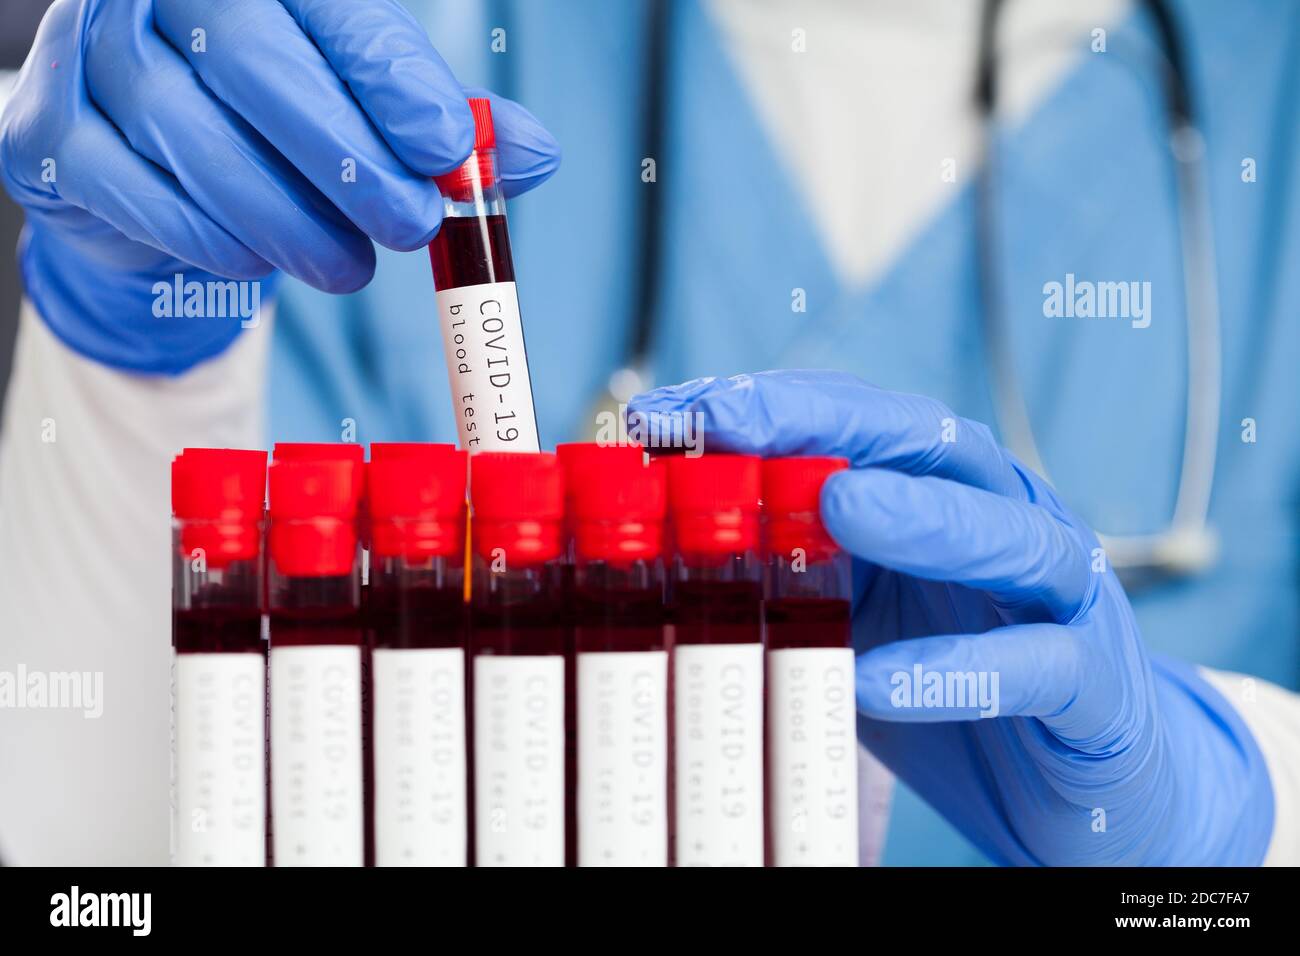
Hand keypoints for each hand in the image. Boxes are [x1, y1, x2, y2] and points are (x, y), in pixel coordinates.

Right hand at [0, 0, 559, 371]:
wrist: (151, 168)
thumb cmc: (273, 128)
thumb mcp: (367, 114)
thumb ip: (441, 130)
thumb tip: (533, 155)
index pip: (332, 10)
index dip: (392, 79)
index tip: (447, 149)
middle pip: (258, 65)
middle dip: (347, 160)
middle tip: (409, 226)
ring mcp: (91, 53)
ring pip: (198, 141)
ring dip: (287, 221)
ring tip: (347, 268)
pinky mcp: (49, 134)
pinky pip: (136, 195)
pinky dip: (208, 240)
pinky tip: (253, 262)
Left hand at [630, 370, 1271, 864]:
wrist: (1076, 774)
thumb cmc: (946, 670)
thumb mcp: (853, 608)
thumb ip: (788, 565)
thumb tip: (657, 538)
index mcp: (939, 490)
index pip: (852, 421)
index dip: (762, 407)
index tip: (663, 415)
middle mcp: (1004, 516)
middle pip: (929, 443)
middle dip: (828, 424)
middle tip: (735, 422)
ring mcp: (1060, 594)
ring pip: (1008, 534)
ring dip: (921, 517)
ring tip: (838, 505)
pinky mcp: (1093, 683)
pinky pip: (1034, 667)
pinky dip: (957, 671)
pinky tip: (877, 681)